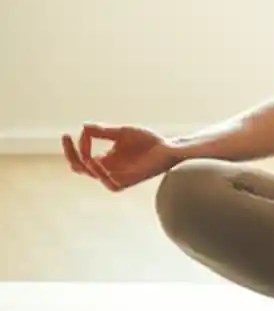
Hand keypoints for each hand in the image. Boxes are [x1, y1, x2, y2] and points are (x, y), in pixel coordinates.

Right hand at [61, 123, 179, 191]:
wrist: (168, 148)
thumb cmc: (148, 141)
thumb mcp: (122, 133)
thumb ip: (103, 131)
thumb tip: (83, 127)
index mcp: (104, 159)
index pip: (80, 158)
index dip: (76, 145)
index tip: (82, 132)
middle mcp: (108, 169)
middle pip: (80, 168)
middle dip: (71, 153)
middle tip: (67, 138)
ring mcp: (118, 176)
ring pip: (93, 175)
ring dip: (86, 163)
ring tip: (86, 152)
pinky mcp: (130, 181)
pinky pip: (111, 184)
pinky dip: (102, 174)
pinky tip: (98, 162)